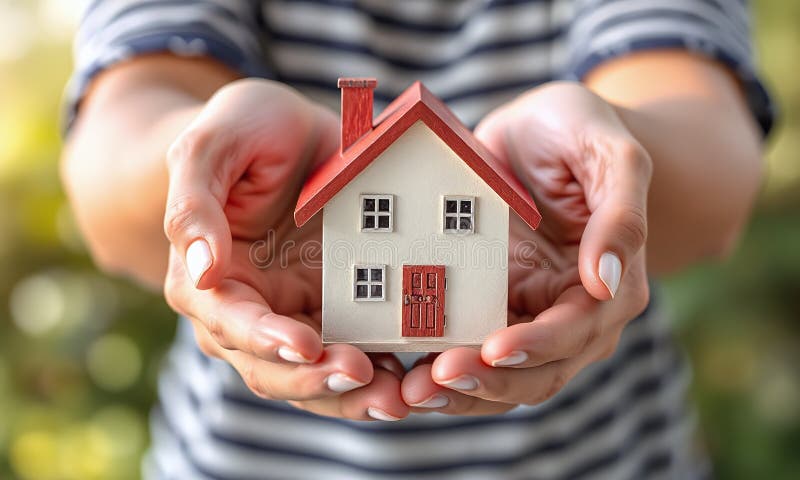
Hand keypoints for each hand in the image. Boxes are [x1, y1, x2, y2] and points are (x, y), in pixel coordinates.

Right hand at [163, 79, 408, 419]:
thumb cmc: (244, 131)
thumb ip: (193, 202)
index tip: (305, 345)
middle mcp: (251, 310)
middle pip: (272, 368)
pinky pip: (357, 354)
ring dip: (352, 396)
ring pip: (316, 376)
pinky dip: (380, 374)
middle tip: (362, 378)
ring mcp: (297, 316)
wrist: (291, 133)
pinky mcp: (340, 312)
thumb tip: (201, 269)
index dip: (263, 338)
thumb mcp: (213, 144)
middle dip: (315, 382)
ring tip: (397, 398)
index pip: (229, 321)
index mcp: (211, 278)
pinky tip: (412, 378)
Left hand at [401, 82, 651, 413]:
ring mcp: (526, 315)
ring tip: (411, 393)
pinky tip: (403, 374)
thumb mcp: (608, 153)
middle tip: (434, 381)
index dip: (540, 345)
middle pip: (538, 370)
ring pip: (501, 375)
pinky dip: (440, 368)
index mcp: (609, 285)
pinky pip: (468, 351)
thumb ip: (620, 214)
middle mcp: (570, 313)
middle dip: (489, 382)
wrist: (537, 131)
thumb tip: (606, 281)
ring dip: (460, 390)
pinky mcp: (487, 309)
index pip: (579, 331)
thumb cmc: (579, 133)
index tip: (493, 347)